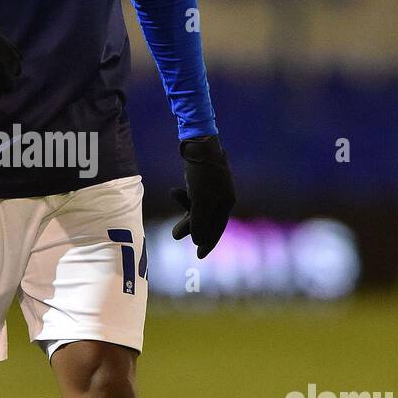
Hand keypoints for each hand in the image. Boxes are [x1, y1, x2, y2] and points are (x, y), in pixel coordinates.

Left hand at [171, 135, 235, 257]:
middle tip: (175, 234)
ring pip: (199, 207)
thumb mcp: (200, 199)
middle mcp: (223, 196)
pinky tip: (174, 191)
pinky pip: (194, 195)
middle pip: (207, 219)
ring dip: (185, 211)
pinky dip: (185, 197)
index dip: (208, 243)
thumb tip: (198, 241)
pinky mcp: (203, 179)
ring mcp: (213, 187)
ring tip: (171, 211)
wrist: (199, 141)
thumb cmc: (202, 172)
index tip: (200, 256)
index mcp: (226, 202)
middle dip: (191, 227)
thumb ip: (199, 221)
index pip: (217, 228)